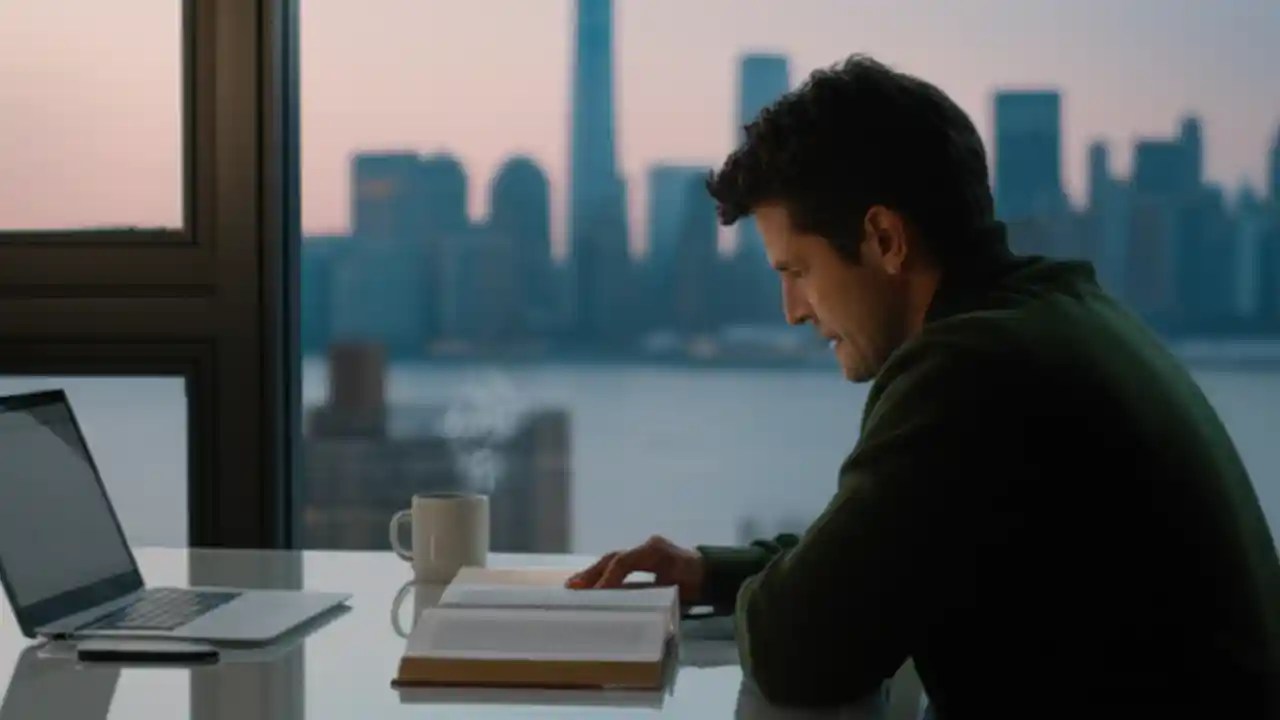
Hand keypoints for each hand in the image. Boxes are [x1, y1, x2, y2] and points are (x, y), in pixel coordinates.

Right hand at [565, 535, 705, 603]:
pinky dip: (605, 574)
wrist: (711, 575)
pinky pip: (620, 564)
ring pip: (614, 559)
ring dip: (594, 573)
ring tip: (573, 587)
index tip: (594, 593)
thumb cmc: (696, 585)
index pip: (624, 560)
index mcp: (655, 551)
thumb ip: (651, 595)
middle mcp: (647, 546)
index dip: (608, 576)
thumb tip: (622, 605)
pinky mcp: (643, 558)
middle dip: (592, 573)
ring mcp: (645, 550)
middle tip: (572, 588)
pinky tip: (590, 586)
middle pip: (614, 557)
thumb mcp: (676, 592)